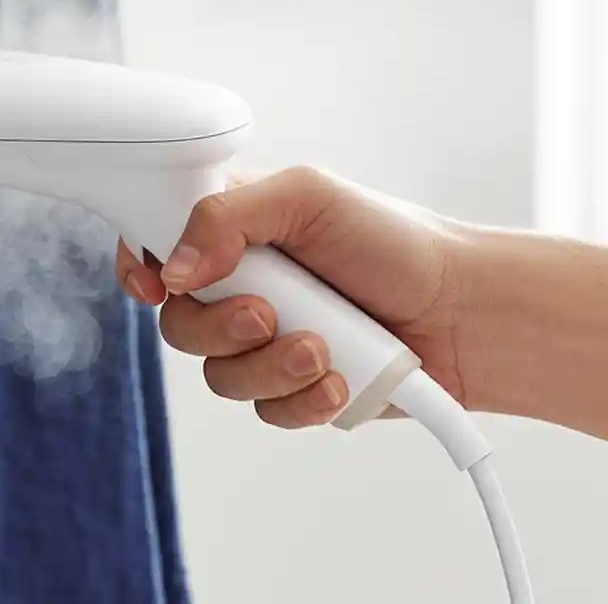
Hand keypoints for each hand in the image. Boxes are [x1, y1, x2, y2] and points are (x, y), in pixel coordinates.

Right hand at [116, 166, 467, 427]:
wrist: (467, 315)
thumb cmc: (396, 242)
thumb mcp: (308, 196)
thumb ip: (228, 216)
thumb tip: (173, 268)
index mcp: (233, 229)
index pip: (155, 243)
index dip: (140, 266)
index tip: (153, 285)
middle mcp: (242, 286)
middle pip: (178, 322)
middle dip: (218, 327)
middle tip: (268, 314)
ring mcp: (266, 342)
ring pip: (218, 376)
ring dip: (268, 366)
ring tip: (323, 349)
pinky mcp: (293, 390)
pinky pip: (264, 410)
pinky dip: (301, 399)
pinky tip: (339, 378)